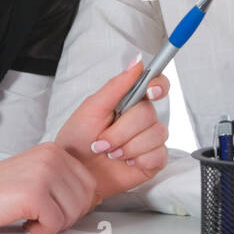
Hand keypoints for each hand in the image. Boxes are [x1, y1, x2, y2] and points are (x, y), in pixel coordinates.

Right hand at [0, 142, 98, 233]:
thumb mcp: (35, 177)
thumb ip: (63, 182)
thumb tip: (96, 197)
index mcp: (54, 151)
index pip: (90, 184)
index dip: (74, 206)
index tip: (51, 208)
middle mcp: (52, 156)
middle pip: (86, 200)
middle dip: (66, 217)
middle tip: (40, 217)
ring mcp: (44, 173)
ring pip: (73, 213)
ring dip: (53, 224)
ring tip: (29, 217)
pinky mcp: (33, 193)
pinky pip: (56, 224)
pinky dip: (41, 230)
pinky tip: (23, 221)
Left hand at [55, 56, 170, 201]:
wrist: (74, 172)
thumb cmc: (77, 139)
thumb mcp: (92, 108)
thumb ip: (117, 85)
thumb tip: (138, 61)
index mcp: (129, 101)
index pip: (156, 85)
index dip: (159, 85)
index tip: (151, 91)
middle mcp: (142, 119)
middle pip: (149, 114)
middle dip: (122, 131)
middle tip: (102, 141)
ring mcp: (149, 140)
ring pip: (156, 134)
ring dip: (128, 147)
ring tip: (110, 153)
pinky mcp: (152, 161)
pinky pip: (158, 155)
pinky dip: (139, 160)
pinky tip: (125, 162)